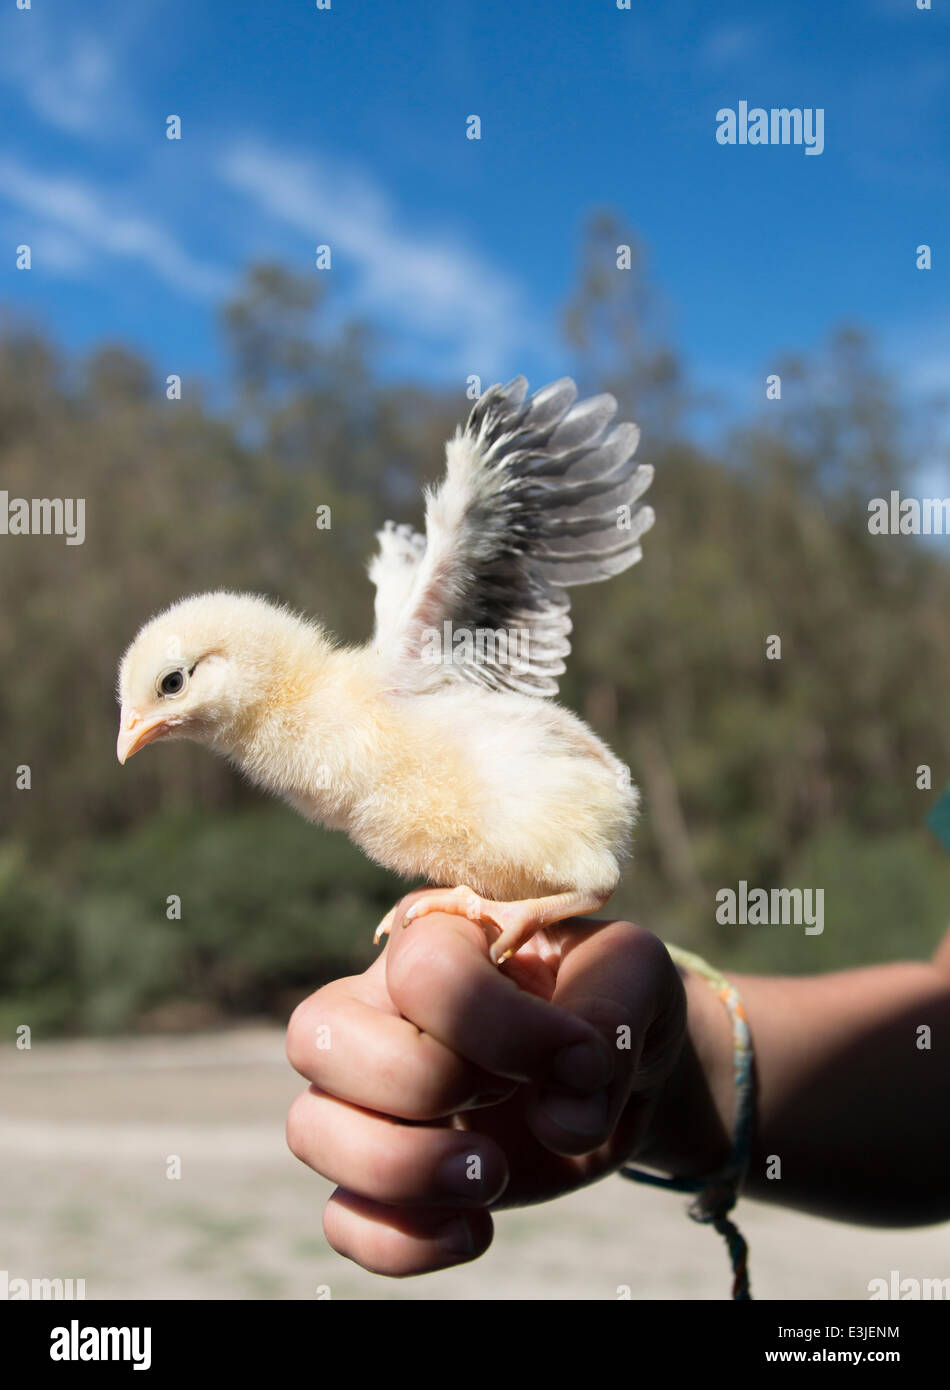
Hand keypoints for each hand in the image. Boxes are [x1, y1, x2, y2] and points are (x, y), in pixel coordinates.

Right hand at [285, 892, 686, 1275]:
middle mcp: (382, 1008)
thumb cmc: (614, 1000)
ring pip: (310, 1128)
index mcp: (438, 938)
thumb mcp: (635, 979)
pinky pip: (342, 1219)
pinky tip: (475, 1229)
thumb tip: (562, 1116)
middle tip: (511, 1096)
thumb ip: (609, 1021)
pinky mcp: (387, 1178)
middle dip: (426, 1083)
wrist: (626, 1071)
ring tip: (491, 1177)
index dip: (499, 1026)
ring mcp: (372, 1096)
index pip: (420, 969)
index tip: (580, 1057)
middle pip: (318, 1036)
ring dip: (401, 1169)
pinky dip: (401, 1241)